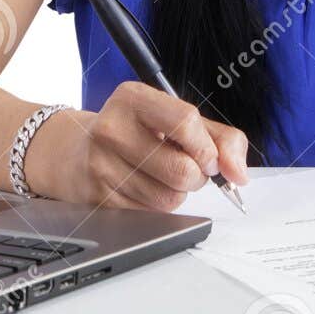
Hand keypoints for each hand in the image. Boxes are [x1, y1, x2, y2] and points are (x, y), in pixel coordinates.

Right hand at [25, 82, 248, 211]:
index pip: (186, 122)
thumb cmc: (136, 131)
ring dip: (178, 192)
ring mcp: (102, 166)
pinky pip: (152, 214)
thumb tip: (238, 173)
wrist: (76, 151)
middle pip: (182, 169)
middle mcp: (112, 128)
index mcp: (133, 98)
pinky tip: (144, 187)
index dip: (207, 147)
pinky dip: (158, 205)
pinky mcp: (100, 198)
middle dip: (197, 175)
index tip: (209, 156)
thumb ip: (220, 138)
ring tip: (161, 174)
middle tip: (186, 165)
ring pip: (170, 198)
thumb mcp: (175, 118)